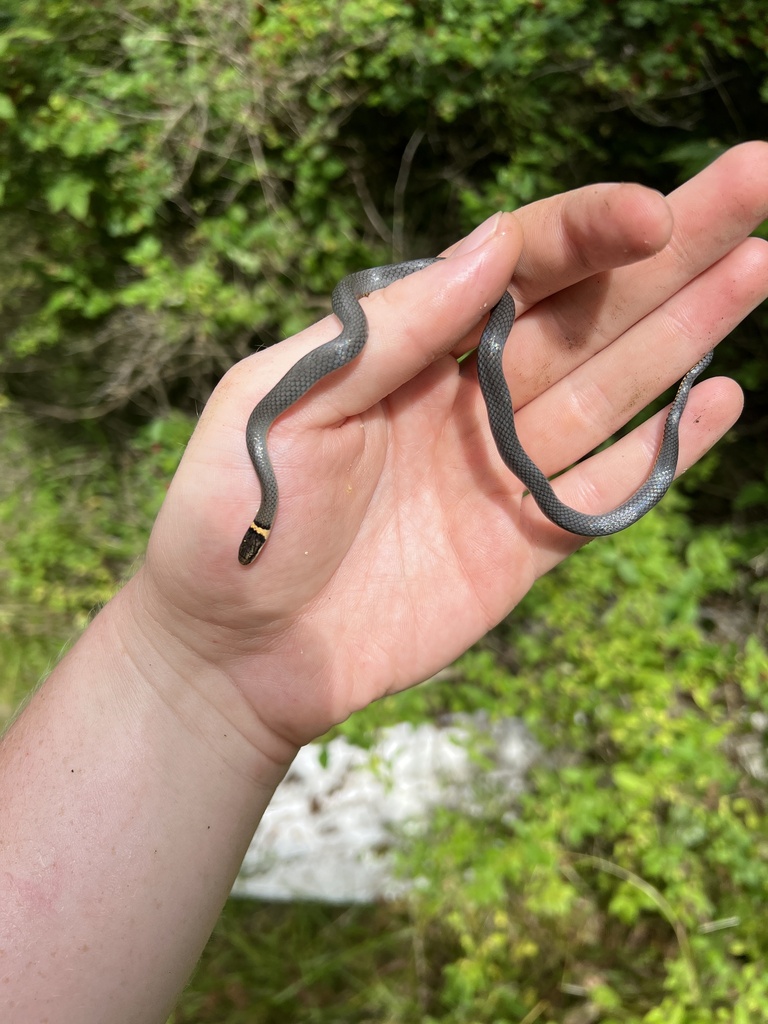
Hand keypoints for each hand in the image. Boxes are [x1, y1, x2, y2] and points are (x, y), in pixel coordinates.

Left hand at [137, 142, 767, 752]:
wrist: (232, 656)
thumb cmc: (232, 521)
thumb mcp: (285, 405)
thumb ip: (390, 333)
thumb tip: (491, 246)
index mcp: (404, 348)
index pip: (513, 267)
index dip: (584, 231)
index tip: (652, 213)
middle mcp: (464, 397)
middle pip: (584, 310)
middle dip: (669, 248)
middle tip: (755, 179)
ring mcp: (498, 472)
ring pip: (611, 388)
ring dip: (686, 330)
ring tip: (757, 267)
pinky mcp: (520, 546)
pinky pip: (604, 492)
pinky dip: (663, 452)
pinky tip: (718, 401)